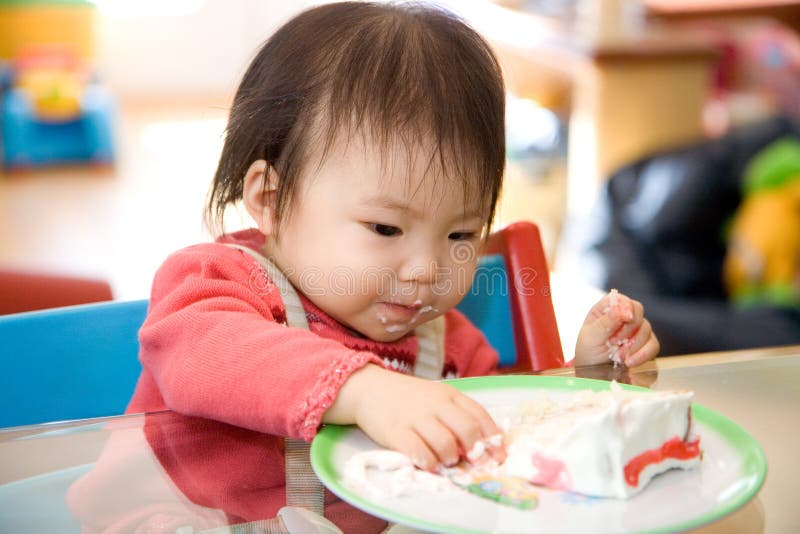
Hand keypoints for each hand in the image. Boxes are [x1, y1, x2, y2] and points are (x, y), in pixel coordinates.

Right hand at [324, 364, 504, 470]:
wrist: (369, 389)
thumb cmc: (408, 398)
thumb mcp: (437, 398)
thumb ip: (457, 415)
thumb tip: (480, 445)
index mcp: (449, 395)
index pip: (479, 415)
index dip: (493, 439)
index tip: (499, 456)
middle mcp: (435, 404)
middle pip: (467, 431)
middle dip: (475, 451)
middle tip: (471, 462)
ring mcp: (415, 417)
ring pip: (445, 444)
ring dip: (451, 458)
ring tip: (446, 460)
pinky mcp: (396, 431)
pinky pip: (419, 452)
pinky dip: (428, 463)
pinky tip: (428, 464)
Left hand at [574, 290, 659, 366]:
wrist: (593, 376)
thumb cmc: (588, 353)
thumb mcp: (590, 338)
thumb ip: (605, 323)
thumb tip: (620, 310)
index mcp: (605, 311)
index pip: (621, 299)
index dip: (626, 306)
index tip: (626, 318)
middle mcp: (621, 318)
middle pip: (638, 311)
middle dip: (629, 328)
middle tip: (615, 342)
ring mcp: (634, 331)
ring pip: (646, 328)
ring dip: (634, 344)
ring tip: (619, 356)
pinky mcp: (644, 345)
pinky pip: (653, 345)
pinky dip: (644, 354)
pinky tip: (630, 362)